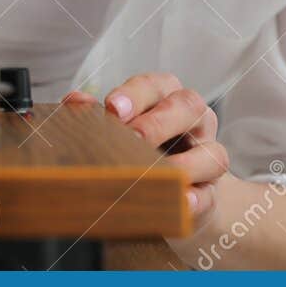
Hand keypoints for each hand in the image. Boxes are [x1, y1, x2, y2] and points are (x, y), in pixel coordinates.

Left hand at [65, 70, 230, 225]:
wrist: (166, 190)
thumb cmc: (137, 147)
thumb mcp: (117, 128)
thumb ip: (97, 114)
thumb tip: (74, 101)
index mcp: (165, 96)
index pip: (154, 85)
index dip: (134, 94)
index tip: (112, 108)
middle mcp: (193, 119)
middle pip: (188, 106)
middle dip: (159, 121)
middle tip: (134, 135)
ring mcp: (207, 154)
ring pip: (211, 151)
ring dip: (184, 163)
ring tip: (156, 171)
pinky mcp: (211, 192)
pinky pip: (210, 194)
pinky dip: (196, 199)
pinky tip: (181, 201)